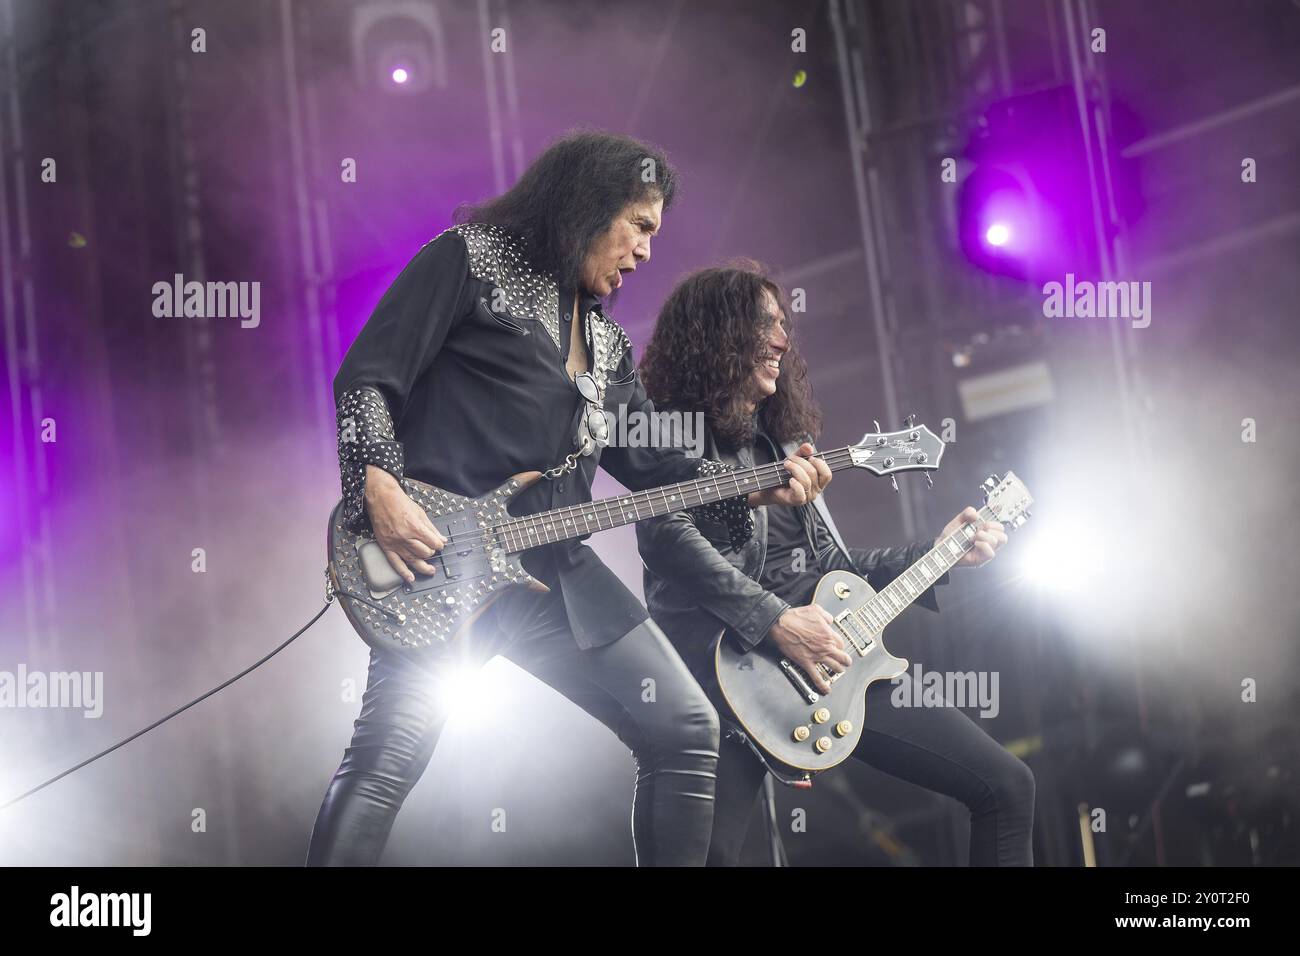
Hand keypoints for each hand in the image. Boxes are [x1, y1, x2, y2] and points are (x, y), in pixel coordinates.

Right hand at [364, 465, 446, 583]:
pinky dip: (404, 572)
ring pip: (413, 560)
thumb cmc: (399, 503)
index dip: (439, 545)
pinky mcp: (386, 546)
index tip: (440, 545)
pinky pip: (395, 563)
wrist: (381, 498)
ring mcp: (395, 543)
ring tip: (430, 570)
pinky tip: (411, 578)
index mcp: (415, 528)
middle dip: (431, 553)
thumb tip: (442, 539)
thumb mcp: (420, 513)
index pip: (433, 543)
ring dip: (423, 566)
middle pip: (424, 553)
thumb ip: (432, 529)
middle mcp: (405, 537)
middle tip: (432, 551)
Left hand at [747, 442, 831, 508]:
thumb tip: (808, 447)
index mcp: (819, 482)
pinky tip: (789, 479)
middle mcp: (816, 491)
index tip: (809, 457)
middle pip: (813, 473)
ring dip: (794, 468)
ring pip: (806, 480)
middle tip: (790, 459)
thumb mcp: (796, 459)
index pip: (827, 474)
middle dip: (800, 462)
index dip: (819, 463)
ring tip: (786, 465)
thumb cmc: (785, 474)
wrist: (771, 486)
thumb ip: (803, 452)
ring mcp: (807, 497)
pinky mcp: (797, 501)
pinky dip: (795, 483)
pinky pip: (800, 492)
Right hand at [768, 604, 853, 693]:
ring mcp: (816, 656)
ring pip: (833, 667)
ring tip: (839, 671)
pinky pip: (816, 677)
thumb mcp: (815, 609)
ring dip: (838, 670)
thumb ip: (826, 615)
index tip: (839, 646)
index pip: (840, 642)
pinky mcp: (806, 663)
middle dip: (845, 660)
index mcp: (828, 633)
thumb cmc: (795, 617)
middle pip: (841, 656)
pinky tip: (826, 689)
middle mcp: (825, 646)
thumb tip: (830, 620)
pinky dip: (822, 685)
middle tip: (846, 661)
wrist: (780, 625)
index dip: (840, 645)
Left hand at [938, 506, 1006, 567]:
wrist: (942, 546)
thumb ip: (967, 513)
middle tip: (978, 529)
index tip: (982, 522)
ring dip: (984, 536)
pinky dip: (983, 545)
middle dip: (991, 528)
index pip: (1000, 528)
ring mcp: (985, 551)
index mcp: (986, 533)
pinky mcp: (981, 559)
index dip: (994, 522)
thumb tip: (975, 514)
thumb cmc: (952, 535)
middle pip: (1003, 536)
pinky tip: (974, 543)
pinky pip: (990, 553)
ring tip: (972, 537)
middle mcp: (988, 543)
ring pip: (998, 542)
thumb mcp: (959, 520)